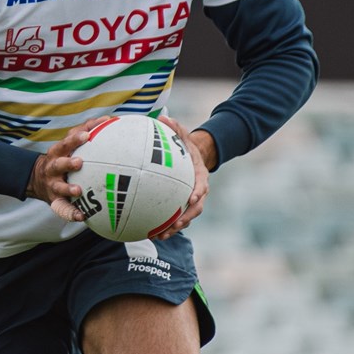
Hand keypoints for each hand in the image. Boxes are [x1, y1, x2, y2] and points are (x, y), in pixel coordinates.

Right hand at [24, 117, 112, 222]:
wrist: (38, 180)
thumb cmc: (63, 157)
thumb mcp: (69, 143)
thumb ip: (86, 130)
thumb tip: (109, 119)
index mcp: (57, 152)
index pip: (65, 143)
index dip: (74, 139)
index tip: (86, 135)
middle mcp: (52, 168)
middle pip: (58, 164)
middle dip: (67, 163)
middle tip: (79, 162)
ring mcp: (53, 185)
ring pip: (59, 187)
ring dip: (68, 189)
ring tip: (78, 191)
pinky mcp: (54, 201)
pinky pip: (62, 209)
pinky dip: (71, 213)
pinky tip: (82, 217)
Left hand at [152, 117, 210, 238]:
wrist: (194, 158)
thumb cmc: (186, 146)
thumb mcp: (183, 135)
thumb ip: (175, 128)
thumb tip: (163, 117)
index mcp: (200, 176)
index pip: (202, 186)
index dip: (198, 193)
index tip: (191, 198)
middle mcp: (198, 191)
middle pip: (196, 209)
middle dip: (185, 219)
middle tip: (174, 226)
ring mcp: (191, 201)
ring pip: (186, 218)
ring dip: (175, 228)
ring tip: (160, 236)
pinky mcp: (182, 206)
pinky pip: (176, 219)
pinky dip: (166, 227)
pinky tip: (151, 233)